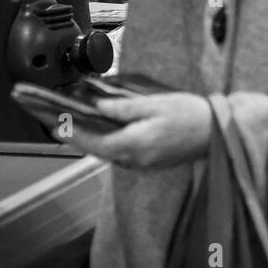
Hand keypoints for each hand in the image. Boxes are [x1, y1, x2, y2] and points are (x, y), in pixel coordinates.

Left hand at [61, 92, 212, 169]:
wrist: (216, 133)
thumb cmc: (188, 115)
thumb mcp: (155, 104)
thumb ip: (123, 108)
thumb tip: (98, 107)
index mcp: (133, 145)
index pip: (91, 141)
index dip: (70, 133)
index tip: (52, 125)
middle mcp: (133, 159)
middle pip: (95, 149)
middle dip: (74, 136)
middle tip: (55, 123)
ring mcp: (141, 163)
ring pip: (105, 152)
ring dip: (88, 140)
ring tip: (71, 126)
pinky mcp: (147, 162)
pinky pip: (118, 152)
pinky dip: (103, 142)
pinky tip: (99, 132)